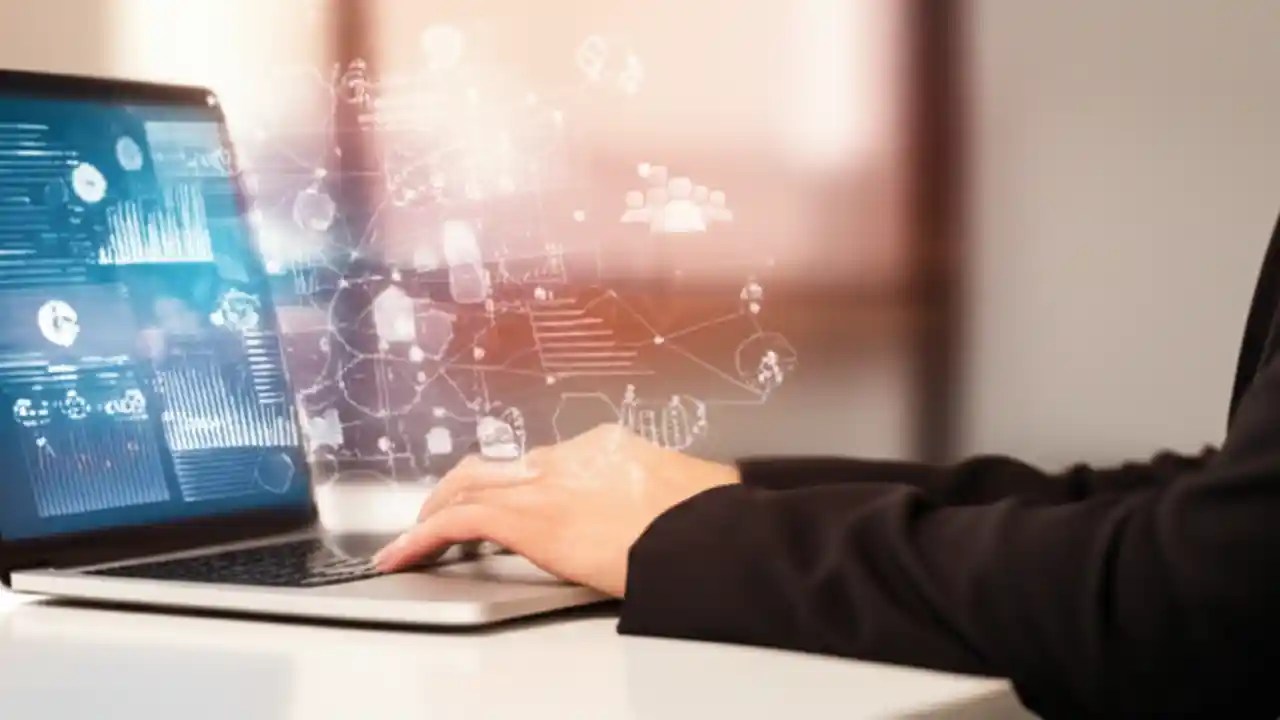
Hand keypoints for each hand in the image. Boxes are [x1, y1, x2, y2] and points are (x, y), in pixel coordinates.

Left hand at [372, 424, 739, 596]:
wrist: (711, 534)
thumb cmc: (714, 521)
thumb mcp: (695, 491)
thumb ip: (670, 493)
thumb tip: (682, 506)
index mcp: (611, 448)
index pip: (546, 461)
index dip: (519, 485)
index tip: (512, 502)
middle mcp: (572, 456)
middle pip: (498, 466)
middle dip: (462, 487)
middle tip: (443, 511)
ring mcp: (548, 483)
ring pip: (470, 486)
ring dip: (438, 511)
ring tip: (415, 536)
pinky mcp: (531, 518)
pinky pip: (459, 520)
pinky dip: (424, 535)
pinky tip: (404, 554)